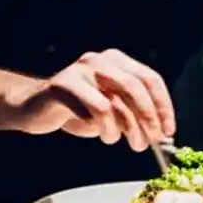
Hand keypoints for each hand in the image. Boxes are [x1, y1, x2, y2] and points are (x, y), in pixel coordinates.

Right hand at [8, 49, 175, 151]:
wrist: (34, 109)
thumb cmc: (76, 110)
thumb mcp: (110, 110)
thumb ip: (131, 113)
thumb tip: (158, 133)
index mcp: (116, 60)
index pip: (150, 78)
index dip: (163, 105)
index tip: (168, 130)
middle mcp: (100, 60)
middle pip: (136, 87)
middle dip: (148, 117)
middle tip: (152, 140)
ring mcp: (81, 70)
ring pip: (116, 101)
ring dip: (126, 128)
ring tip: (123, 142)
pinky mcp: (63, 85)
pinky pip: (96, 109)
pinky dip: (105, 128)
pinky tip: (102, 134)